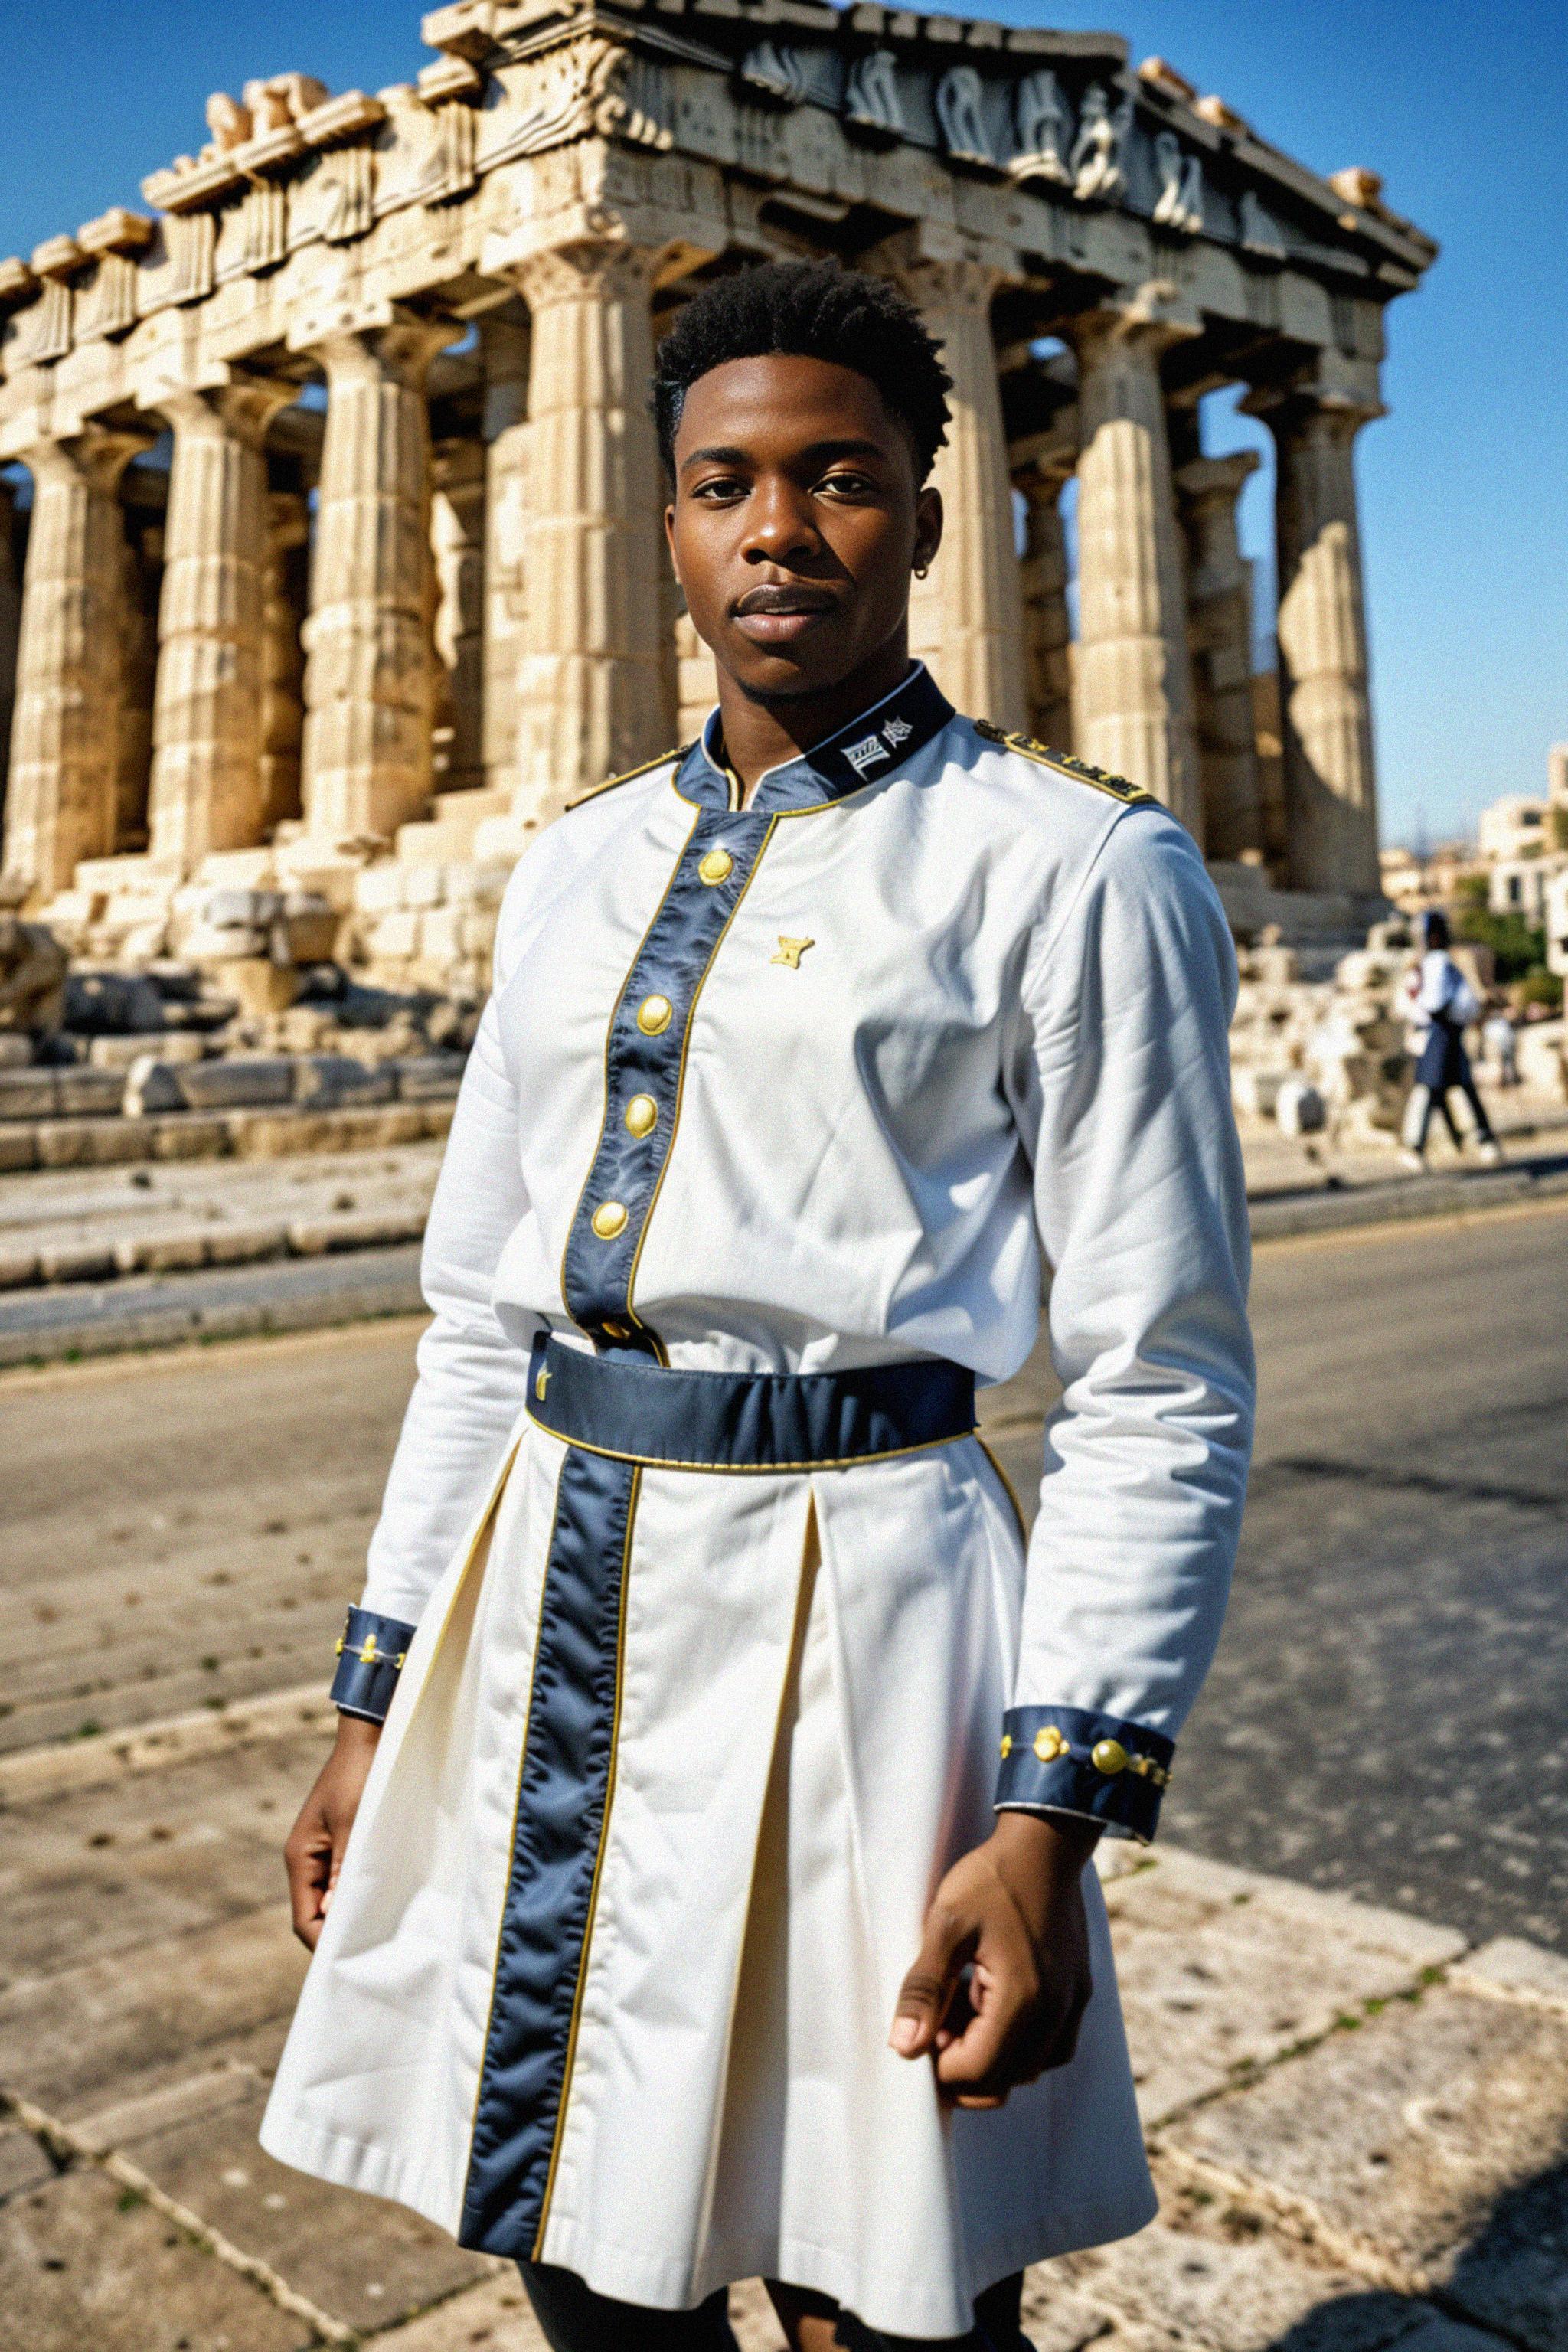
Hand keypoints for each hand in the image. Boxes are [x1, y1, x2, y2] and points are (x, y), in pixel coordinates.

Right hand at [283, 1714, 380, 1950]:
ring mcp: (322, 1853)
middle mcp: (306, 1860)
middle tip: (371, 1956)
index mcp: (300, 1857)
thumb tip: (334, 1914)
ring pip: (331, 1900)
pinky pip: (343, 1882)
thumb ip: (344, 1868)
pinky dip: (356, 1896)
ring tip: (379, 1935)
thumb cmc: (360, 1777)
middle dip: (337, 1935)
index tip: (349, 1962)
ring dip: (349, 1916)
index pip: (304, 1919)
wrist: (369, 1740)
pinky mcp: (340, 1845)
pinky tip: (381, 1903)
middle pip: (316, 1915)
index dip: (323, 1943)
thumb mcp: (354, 1823)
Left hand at [889, 1810, 1098, 2107]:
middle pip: (1004, 2080)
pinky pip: (1051, 2046)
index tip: (916, 2041)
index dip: (938, 2069)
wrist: (1045, 1842)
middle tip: (933, 2030)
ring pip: (1030, 2067)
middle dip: (962, 2068)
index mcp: (1023, 2001)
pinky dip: (1019, 2043)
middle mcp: (1056, 2014)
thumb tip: (904, 2046)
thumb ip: (925, 1990)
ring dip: (991, 2057)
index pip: (977, 2072)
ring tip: (958, 2014)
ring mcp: (1072, 2005)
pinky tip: (989, 2007)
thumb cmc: (993, 1878)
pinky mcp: (1077, 1993)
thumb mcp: (946, 1925)